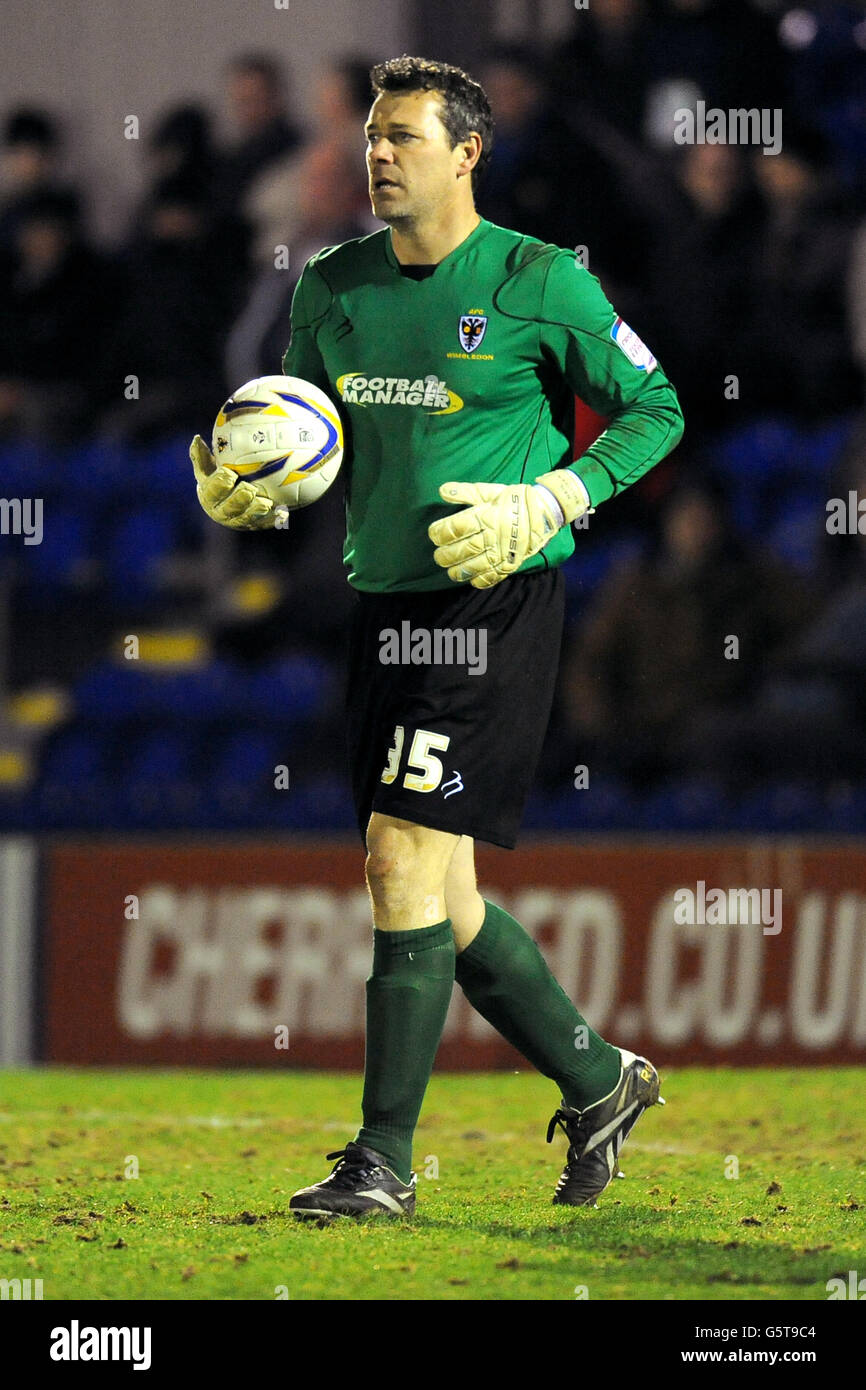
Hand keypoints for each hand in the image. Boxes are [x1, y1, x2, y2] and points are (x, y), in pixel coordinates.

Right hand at [189, 435, 277, 529]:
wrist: (229, 497)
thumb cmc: (218, 475)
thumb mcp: (208, 465)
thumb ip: (201, 455)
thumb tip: (196, 439)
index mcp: (209, 496)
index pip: (211, 491)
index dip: (219, 483)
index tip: (229, 472)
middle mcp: (221, 512)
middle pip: (229, 508)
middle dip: (238, 500)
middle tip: (249, 489)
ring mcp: (238, 520)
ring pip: (246, 518)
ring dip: (256, 512)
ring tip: (266, 503)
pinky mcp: (254, 525)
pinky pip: (264, 524)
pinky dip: (273, 519)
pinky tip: (283, 512)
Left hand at [428, 471, 590, 588]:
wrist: (546, 511)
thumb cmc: (514, 499)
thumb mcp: (491, 491)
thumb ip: (466, 492)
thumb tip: (442, 490)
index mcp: (487, 515)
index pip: (456, 527)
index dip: (440, 532)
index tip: (433, 534)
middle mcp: (494, 535)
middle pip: (464, 549)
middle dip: (446, 555)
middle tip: (438, 556)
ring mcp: (504, 551)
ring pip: (476, 565)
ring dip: (459, 571)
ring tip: (450, 571)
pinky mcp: (512, 562)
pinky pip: (494, 576)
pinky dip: (481, 580)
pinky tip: (471, 579)